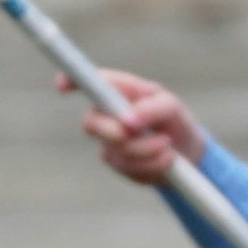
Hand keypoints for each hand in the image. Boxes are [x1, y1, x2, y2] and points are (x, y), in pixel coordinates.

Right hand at [68, 65, 205, 189]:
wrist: (185, 152)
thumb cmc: (174, 120)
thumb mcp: (171, 107)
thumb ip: (151, 109)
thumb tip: (128, 122)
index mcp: (119, 91)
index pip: (89, 82)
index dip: (71, 80)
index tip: (61, 85)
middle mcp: (107, 113)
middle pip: (91, 123)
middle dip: (115, 132)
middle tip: (137, 131)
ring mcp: (108, 140)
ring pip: (115, 149)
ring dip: (146, 149)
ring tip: (167, 145)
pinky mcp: (116, 162)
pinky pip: (127, 166)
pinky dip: (151, 164)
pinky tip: (165, 159)